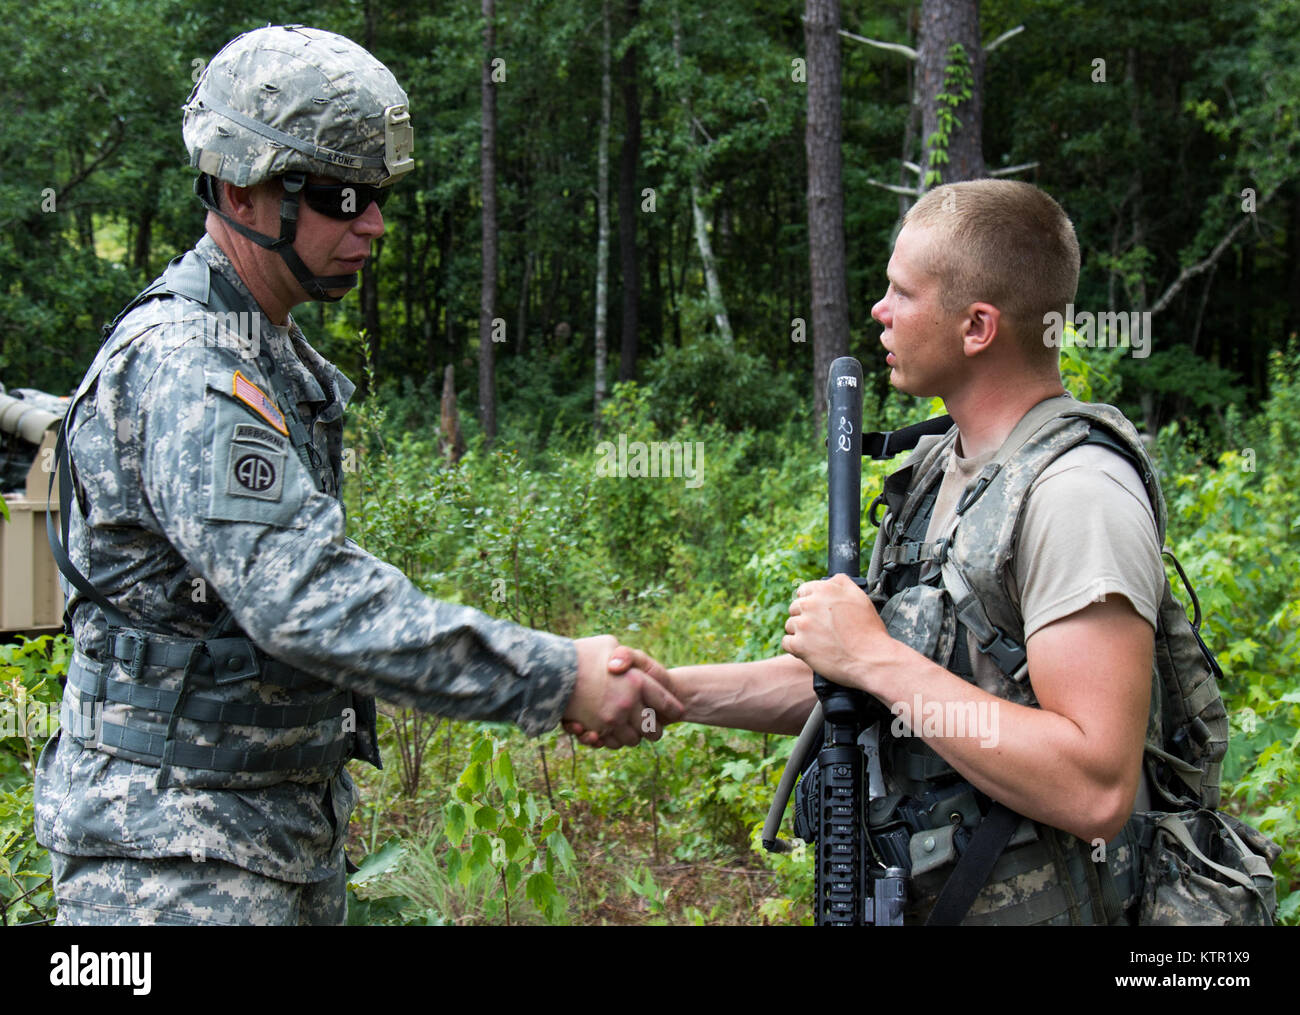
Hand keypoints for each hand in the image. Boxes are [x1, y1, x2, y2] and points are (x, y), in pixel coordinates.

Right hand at [563, 637, 684, 748]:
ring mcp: (611, 720)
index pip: (667, 703)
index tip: (677, 712)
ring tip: (630, 729)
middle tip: (652, 725)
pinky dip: (613, 740)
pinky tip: (611, 731)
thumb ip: (626, 656)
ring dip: (633, 737)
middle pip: (653, 729)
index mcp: (638, 682)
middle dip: (654, 729)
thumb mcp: (609, 644)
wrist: (550, 670)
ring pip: (634, 741)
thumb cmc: (581, 653)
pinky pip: (612, 744)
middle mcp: (628, 704)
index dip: (673, 709)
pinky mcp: (595, 731)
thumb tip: (626, 667)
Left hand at [782, 574, 885, 689]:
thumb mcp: (860, 597)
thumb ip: (841, 583)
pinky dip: (796, 648)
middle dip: (805, 618)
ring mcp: (803, 624)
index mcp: (825, 590)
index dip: (810, 603)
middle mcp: (811, 604)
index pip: (803, 591)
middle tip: (820, 630)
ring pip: (790, 625)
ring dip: (800, 633)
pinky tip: (810, 651)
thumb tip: (830, 580)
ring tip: (819, 642)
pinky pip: (786, 642)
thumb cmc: (868, 631)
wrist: (872, 659)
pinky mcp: (799, 645)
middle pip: (795, 608)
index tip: (818, 614)